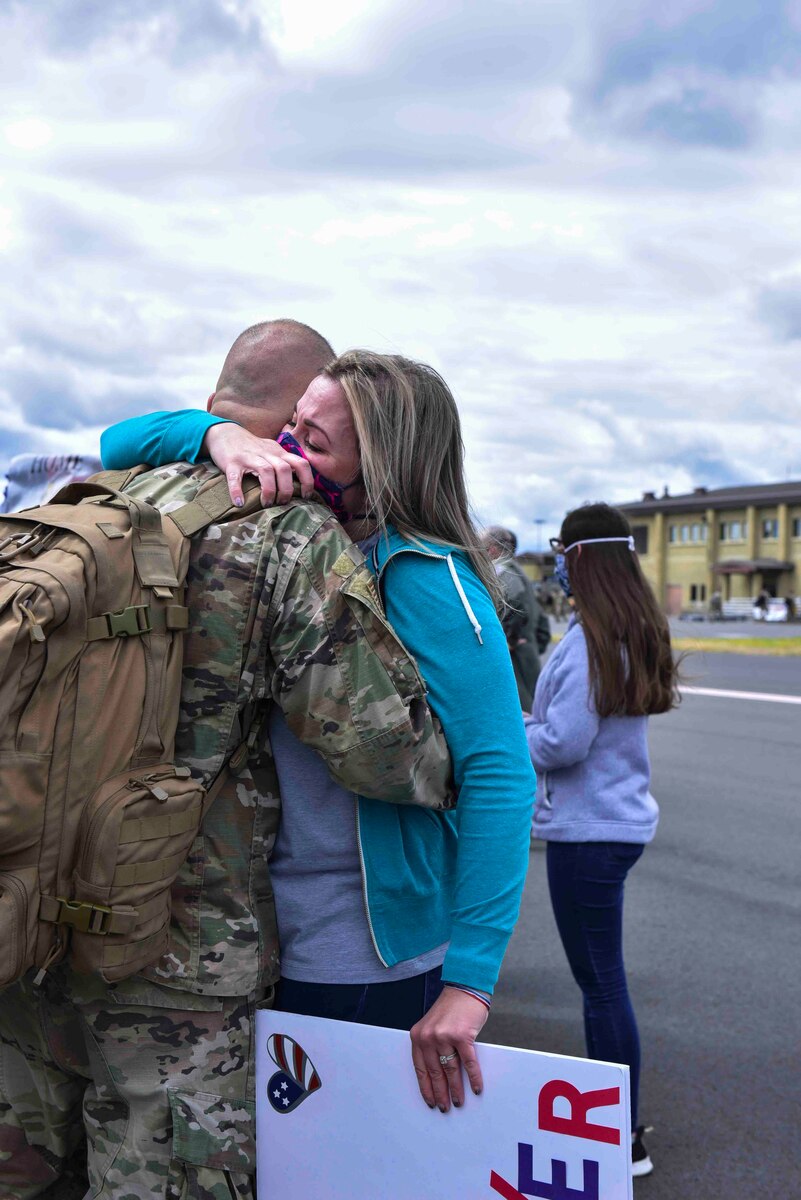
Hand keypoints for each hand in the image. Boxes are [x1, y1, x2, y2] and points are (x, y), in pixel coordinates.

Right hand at [204, 423, 313, 506]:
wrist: (224, 433)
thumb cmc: (252, 448)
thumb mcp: (271, 451)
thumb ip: (284, 463)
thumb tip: (300, 484)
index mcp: (278, 453)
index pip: (301, 463)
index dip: (307, 481)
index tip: (306, 496)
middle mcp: (266, 453)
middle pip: (284, 469)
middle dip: (287, 490)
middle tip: (282, 503)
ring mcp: (249, 457)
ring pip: (265, 471)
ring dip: (269, 490)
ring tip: (266, 504)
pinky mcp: (231, 462)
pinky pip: (235, 477)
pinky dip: (237, 491)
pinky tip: (239, 503)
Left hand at [410, 986, 487, 1111]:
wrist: (465, 988)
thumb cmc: (451, 1009)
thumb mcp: (433, 1026)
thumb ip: (432, 1047)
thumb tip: (440, 1076)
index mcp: (418, 1036)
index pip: (420, 1068)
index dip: (425, 1087)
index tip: (430, 1101)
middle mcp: (428, 1037)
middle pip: (435, 1073)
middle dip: (440, 1092)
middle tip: (445, 1107)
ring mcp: (445, 1036)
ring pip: (450, 1071)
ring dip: (455, 1089)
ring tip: (459, 1101)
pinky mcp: (462, 1036)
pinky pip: (468, 1063)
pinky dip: (473, 1078)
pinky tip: (476, 1088)